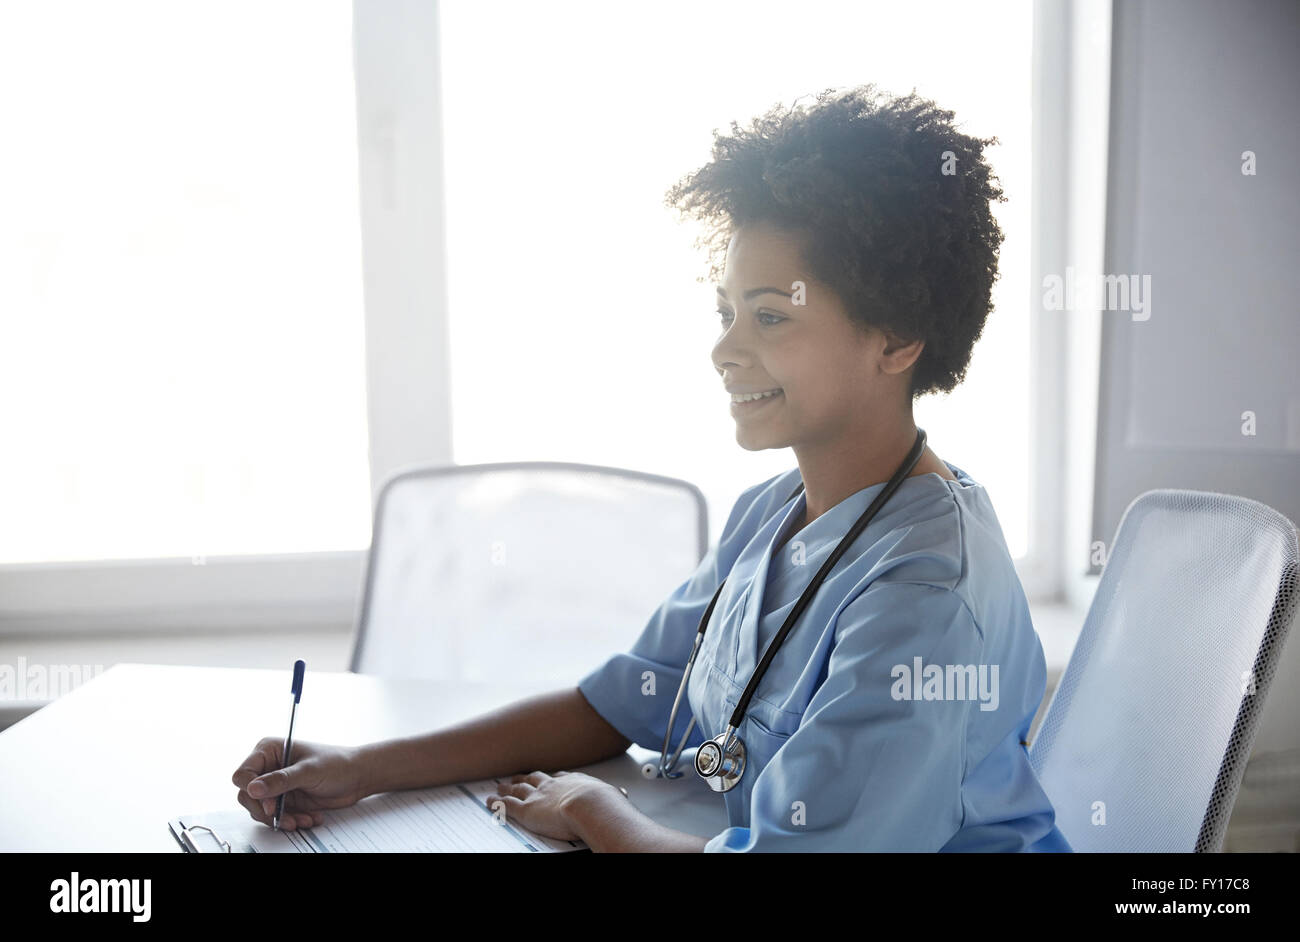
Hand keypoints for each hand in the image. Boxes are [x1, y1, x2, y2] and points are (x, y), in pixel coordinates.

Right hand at [231, 737, 368, 830]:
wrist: (357, 777)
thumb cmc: (338, 763)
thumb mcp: (309, 771)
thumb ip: (281, 780)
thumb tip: (253, 788)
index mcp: (269, 750)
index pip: (243, 774)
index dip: (252, 791)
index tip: (270, 804)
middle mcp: (269, 767)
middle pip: (248, 796)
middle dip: (267, 811)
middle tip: (284, 817)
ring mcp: (276, 785)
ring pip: (261, 810)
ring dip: (281, 819)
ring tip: (302, 819)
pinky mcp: (285, 800)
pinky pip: (276, 817)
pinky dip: (291, 820)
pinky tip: (309, 817)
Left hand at [486, 770, 625, 841]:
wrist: (590, 806)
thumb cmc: (603, 804)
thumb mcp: (612, 796)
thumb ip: (614, 796)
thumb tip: (623, 796)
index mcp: (572, 781)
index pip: (558, 777)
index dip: (550, 778)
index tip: (547, 777)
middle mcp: (553, 785)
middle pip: (535, 778)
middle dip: (526, 777)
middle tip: (519, 776)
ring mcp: (538, 796)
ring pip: (518, 788)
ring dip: (509, 786)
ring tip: (501, 785)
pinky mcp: (526, 810)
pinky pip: (507, 804)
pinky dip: (497, 802)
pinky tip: (490, 801)